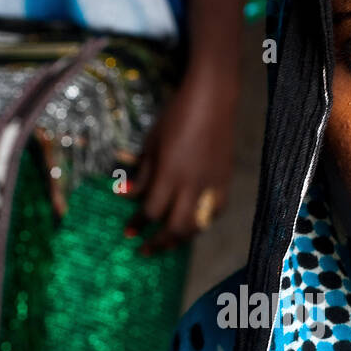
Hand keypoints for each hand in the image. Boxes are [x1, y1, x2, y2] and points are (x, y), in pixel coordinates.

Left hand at [124, 68, 238, 255]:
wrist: (212, 100)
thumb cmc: (176, 116)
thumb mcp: (151, 142)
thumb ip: (141, 173)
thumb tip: (125, 195)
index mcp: (170, 174)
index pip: (151, 211)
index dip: (138, 224)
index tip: (128, 233)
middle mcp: (192, 185)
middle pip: (175, 227)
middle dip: (159, 243)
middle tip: (145, 250)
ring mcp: (212, 185)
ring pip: (197, 225)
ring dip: (180, 239)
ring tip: (167, 244)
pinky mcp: (225, 182)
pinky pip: (214, 214)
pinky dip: (201, 224)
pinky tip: (191, 226)